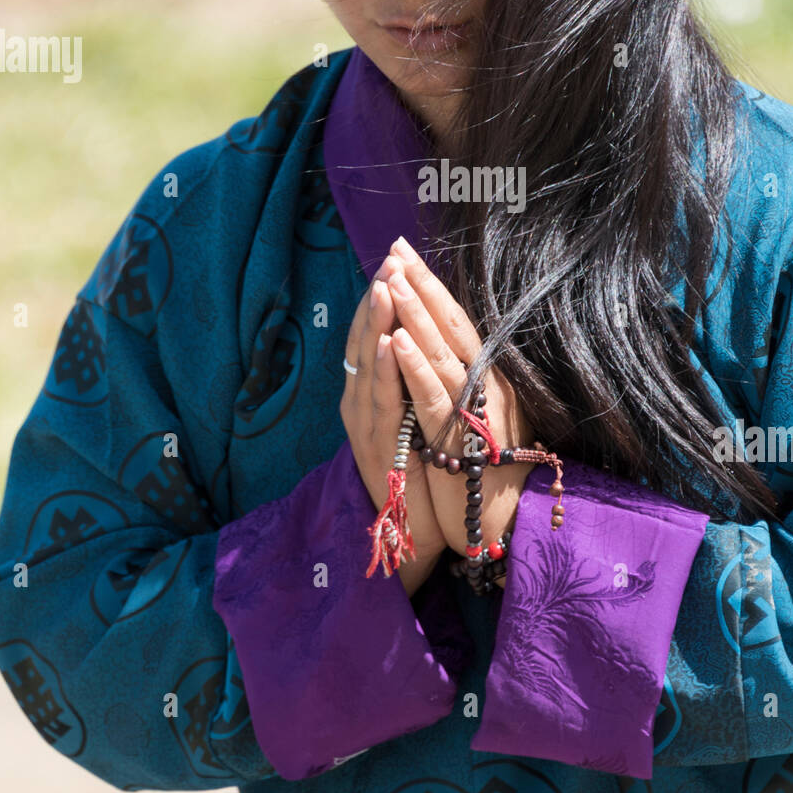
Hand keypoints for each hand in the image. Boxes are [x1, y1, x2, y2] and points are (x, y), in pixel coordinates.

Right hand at [340, 254, 446, 592]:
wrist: (426, 534)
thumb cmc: (430, 470)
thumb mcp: (424, 414)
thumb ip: (417, 378)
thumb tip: (427, 334)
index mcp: (374, 392)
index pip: (376, 333)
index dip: (384, 296)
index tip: (397, 258)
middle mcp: (362, 404)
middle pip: (366, 341)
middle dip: (379, 298)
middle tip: (389, 258)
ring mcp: (366, 428)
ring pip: (369, 366)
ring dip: (379, 324)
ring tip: (387, 285)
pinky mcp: (380, 451)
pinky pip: (383, 405)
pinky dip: (386, 373)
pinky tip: (391, 345)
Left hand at [382, 237, 536, 571]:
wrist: (502, 524)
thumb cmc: (487, 468)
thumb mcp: (478, 412)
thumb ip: (466, 375)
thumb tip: (441, 338)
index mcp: (488, 374)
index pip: (457, 319)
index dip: (431, 285)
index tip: (404, 253)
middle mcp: (486, 383)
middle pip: (452, 325)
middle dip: (422, 285)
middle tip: (396, 250)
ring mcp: (475, 408)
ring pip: (442, 352)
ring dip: (416, 315)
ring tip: (394, 281)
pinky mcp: (458, 437)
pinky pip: (434, 395)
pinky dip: (415, 366)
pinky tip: (397, 340)